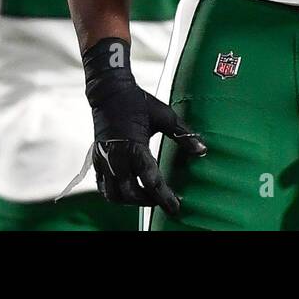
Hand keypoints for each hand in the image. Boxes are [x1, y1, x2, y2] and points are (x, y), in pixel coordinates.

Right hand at [83, 39, 206, 214]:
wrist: (109, 92)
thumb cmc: (139, 102)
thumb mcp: (165, 116)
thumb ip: (183, 134)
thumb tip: (202, 150)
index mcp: (134, 146)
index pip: (150, 180)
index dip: (164, 196)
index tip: (176, 206)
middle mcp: (116, 157)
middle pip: (130, 193)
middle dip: (148, 202)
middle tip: (165, 202)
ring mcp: (103, 160)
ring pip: (114, 195)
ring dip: (131, 201)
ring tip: (148, 199)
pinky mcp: (96, 159)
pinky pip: (102, 187)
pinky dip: (115, 195)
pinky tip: (128, 192)